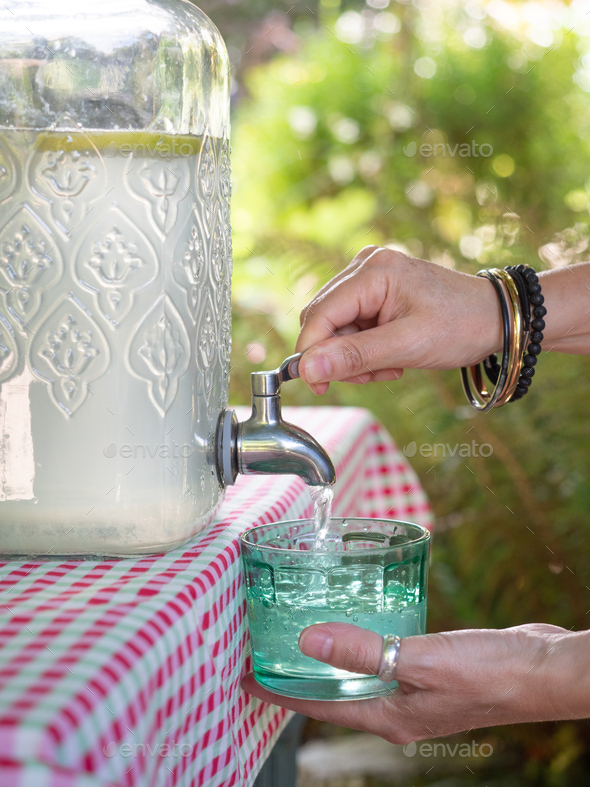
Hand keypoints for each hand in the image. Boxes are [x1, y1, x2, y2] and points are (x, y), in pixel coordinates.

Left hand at [241, 622, 579, 742]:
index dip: (279, 694)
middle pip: (333, 695)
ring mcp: (414, 691)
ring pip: (357, 676)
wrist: (544, 670)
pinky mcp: (429, 670)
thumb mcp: (422, 661)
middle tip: (264, 652)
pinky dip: (360, 645)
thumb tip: (308, 641)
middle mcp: (397, 709)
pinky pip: (381, 659)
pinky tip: (357, 624)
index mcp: (390, 716)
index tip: (244, 679)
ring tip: (299, 635)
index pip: (319, 708)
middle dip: (297, 677)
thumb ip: (365, 650)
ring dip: (327, 660)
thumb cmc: (491, 674)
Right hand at [296, 249, 589, 393]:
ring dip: (356, 356)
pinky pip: (353, 326)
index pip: (319, 316)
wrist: (496, 318)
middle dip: (341, 356)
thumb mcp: (406, 346)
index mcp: (372, 272)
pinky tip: (392, 357)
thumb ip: (354, 357)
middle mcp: (366, 266)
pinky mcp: (377, 291)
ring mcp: (371, 277)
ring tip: (391, 366)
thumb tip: (306, 370)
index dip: (312, 354)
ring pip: (337, 328)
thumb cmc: (460, 326)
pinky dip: (367, 349)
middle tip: (372, 375)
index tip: (318, 386)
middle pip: (324, 321)